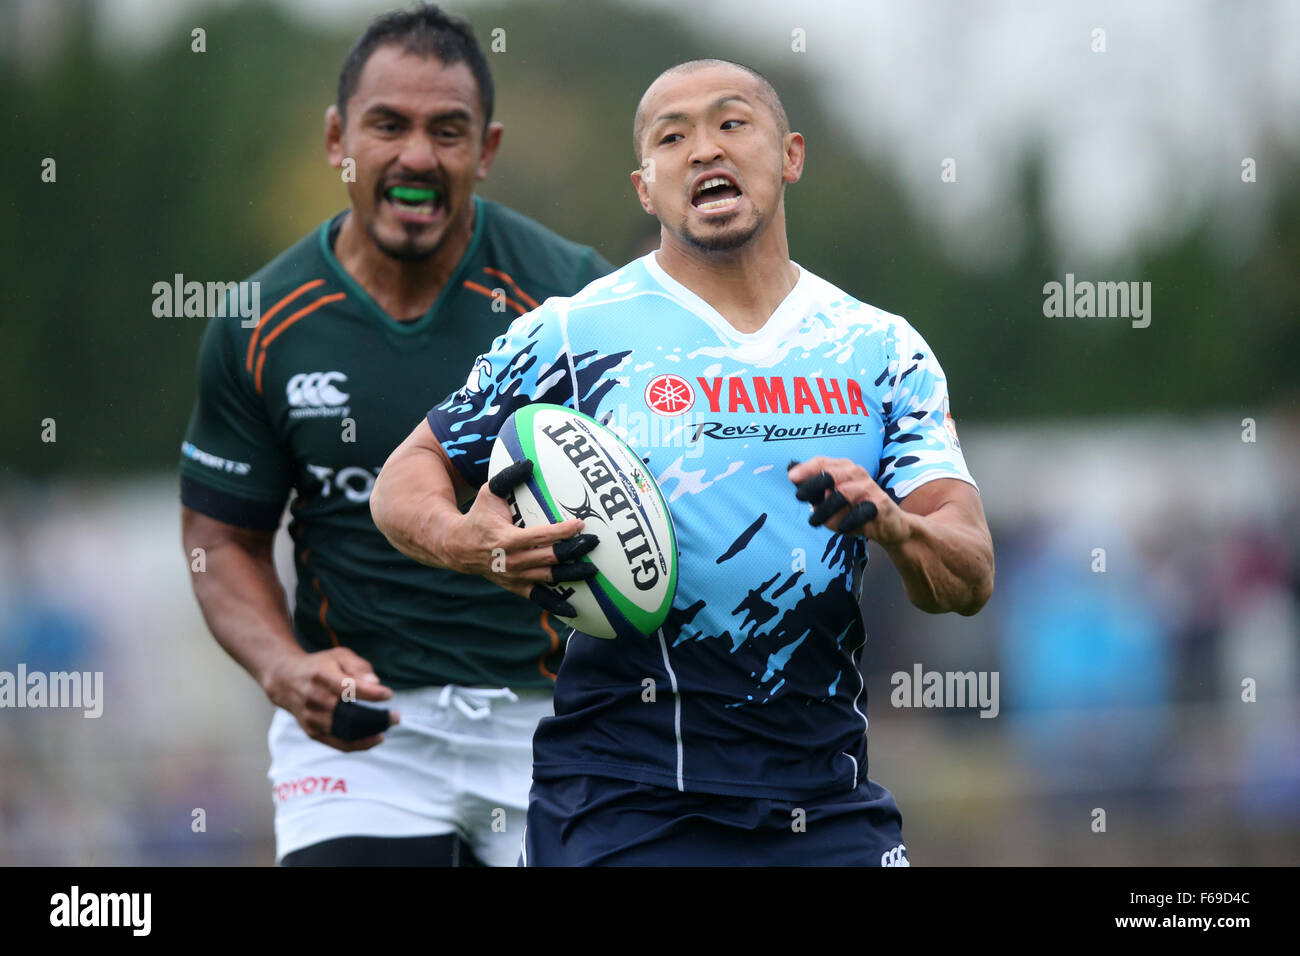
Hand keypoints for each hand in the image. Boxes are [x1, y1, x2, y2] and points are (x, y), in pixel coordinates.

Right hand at [263, 647, 397, 751]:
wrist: (286, 680)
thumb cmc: (320, 666)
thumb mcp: (339, 656)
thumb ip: (359, 666)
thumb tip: (376, 682)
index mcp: (321, 676)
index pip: (348, 688)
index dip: (371, 693)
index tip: (388, 694)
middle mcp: (314, 699)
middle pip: (348, 715)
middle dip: (374, 718)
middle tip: (395, 718)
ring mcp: (312, 718)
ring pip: (345, 732)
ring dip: (369, 733)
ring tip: (386, 727)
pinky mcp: (312, 732)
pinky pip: (338, 743)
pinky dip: (359, 744)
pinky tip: (375, 738)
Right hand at [438, 458, 599, 616]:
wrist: (457, 548)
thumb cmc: (478, 516)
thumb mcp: (487, 492)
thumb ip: (507, 478)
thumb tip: (529, 462)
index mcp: (506, 539)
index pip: (540, 536)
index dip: (561, 532)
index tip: (581, 524)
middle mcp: (512, 561)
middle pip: (549, 559)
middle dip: (573, 552)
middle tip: (595, 543)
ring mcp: (514, 577)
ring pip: (548, 579)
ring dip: (572, 575)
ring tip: (593, 571)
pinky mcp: (516, 587)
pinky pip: (539, 599)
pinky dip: (557, 606)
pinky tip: (575, 610)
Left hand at [787, 457, 912, 546]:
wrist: (889, 526)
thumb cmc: (854, 511)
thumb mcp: (830, 500)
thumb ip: (814, 490)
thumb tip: (792, 473)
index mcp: (843, 469)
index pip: (821, 462)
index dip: (805, 469)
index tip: (791, 478)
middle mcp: (856, 474)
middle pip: (831, 474)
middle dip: (813, 485)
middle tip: (799, 497)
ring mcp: (869, 487)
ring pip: (842, 494)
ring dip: (826, 510)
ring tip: (815, 521)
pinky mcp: (880, 504)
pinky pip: (860, 512)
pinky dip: (848, 520)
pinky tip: (842, 527)